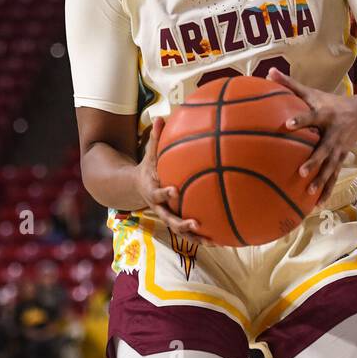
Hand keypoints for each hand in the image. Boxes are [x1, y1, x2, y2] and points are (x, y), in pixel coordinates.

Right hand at [134, 117, 214, 246]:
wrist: (136, 188)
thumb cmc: (148, 167)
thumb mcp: (149, 154)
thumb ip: (155, 138)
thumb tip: (161, 116)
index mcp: (153, 190)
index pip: (158, 193)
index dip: (165, 193)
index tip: (175, 190)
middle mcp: (159, 207)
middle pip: (169, 218)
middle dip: (182, 223)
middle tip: (195, 223)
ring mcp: (167, 216)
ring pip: (180, 231)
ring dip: (195, 237)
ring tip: (213, 241)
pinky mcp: (174, 220)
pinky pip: (188, 232)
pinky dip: (202, 237)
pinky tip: (220, 239)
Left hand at [268, 68, 353, 205]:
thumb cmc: (330, 102)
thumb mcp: (313, 92)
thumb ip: (290, 84)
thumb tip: (268, 71)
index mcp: (326, 114)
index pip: (311, 116)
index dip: (300, 120)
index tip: (287, 124)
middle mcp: (334, 133)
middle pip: (324, 148)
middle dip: (314, 160)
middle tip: (301, 171)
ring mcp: (340, 148)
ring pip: (331, 166)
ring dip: (322, 180)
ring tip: (309, 193)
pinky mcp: (342, 159)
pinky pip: (334, 176)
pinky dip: (327, 190)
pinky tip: (318, 203)